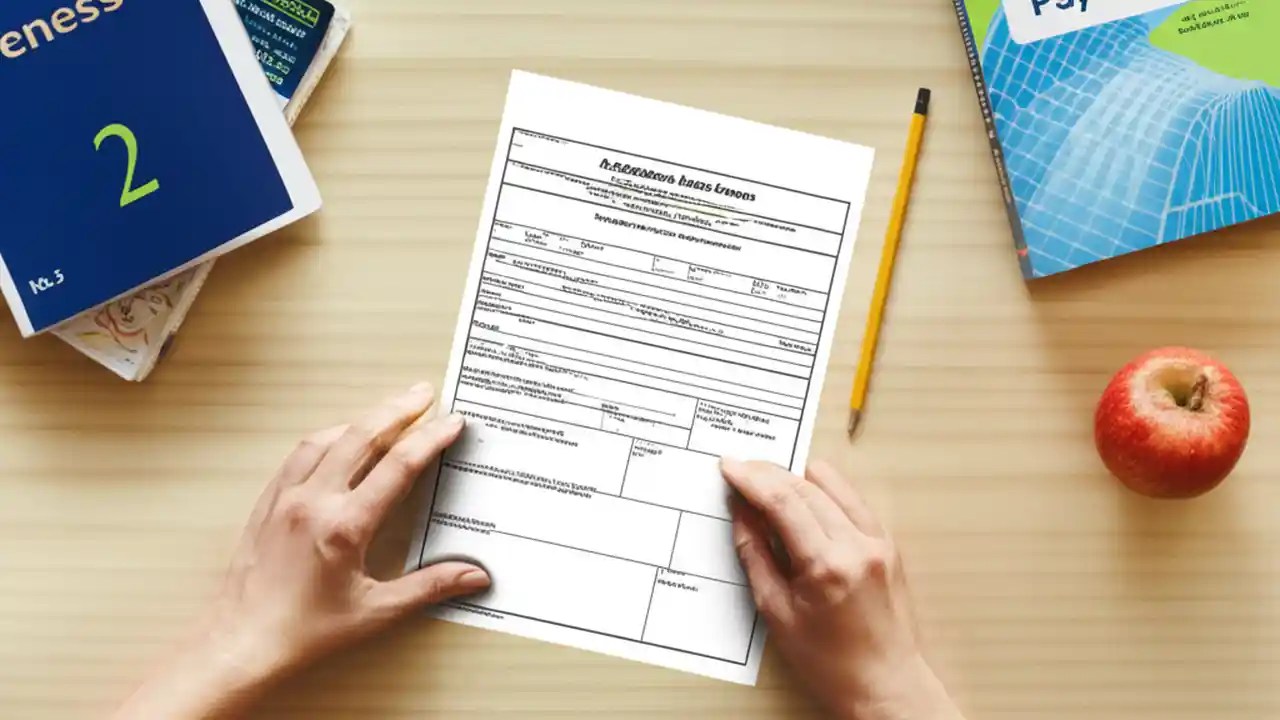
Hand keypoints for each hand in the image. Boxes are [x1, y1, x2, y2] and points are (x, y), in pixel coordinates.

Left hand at [113, 383, 488, 718]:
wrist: (241, 640)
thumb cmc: (303, 631)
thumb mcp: (375, 612)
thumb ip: (428, 587)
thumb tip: (472, 575)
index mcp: (344, 526)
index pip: (398, 467)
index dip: (430, 439)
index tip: (452, 422)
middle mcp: (313, 502)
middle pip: (362, 436)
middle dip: (398, 410)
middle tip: (424, 393)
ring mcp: (287, 498)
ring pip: (328, 438)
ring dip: (362, 419)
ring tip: (389, 408)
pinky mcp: (269, 502)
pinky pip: (300, 455)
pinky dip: (328, 437)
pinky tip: (340, 435)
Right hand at [721, 459, 961, 719]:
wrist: (885, 684)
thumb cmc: (830, 663)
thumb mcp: (776, 612)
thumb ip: (755, 554)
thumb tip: (741, 512)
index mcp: (826, 566)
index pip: (782, 502)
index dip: (751, 479)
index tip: (730, 467)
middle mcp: (857, 546)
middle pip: (804, 487)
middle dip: (769, 473)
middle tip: (742, 470)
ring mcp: (878, 542)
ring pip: (832, 484)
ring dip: (798, 477)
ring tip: (770, 481)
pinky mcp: (888, 544)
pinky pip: (853, 501)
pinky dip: (826, 492)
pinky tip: (806, 497)